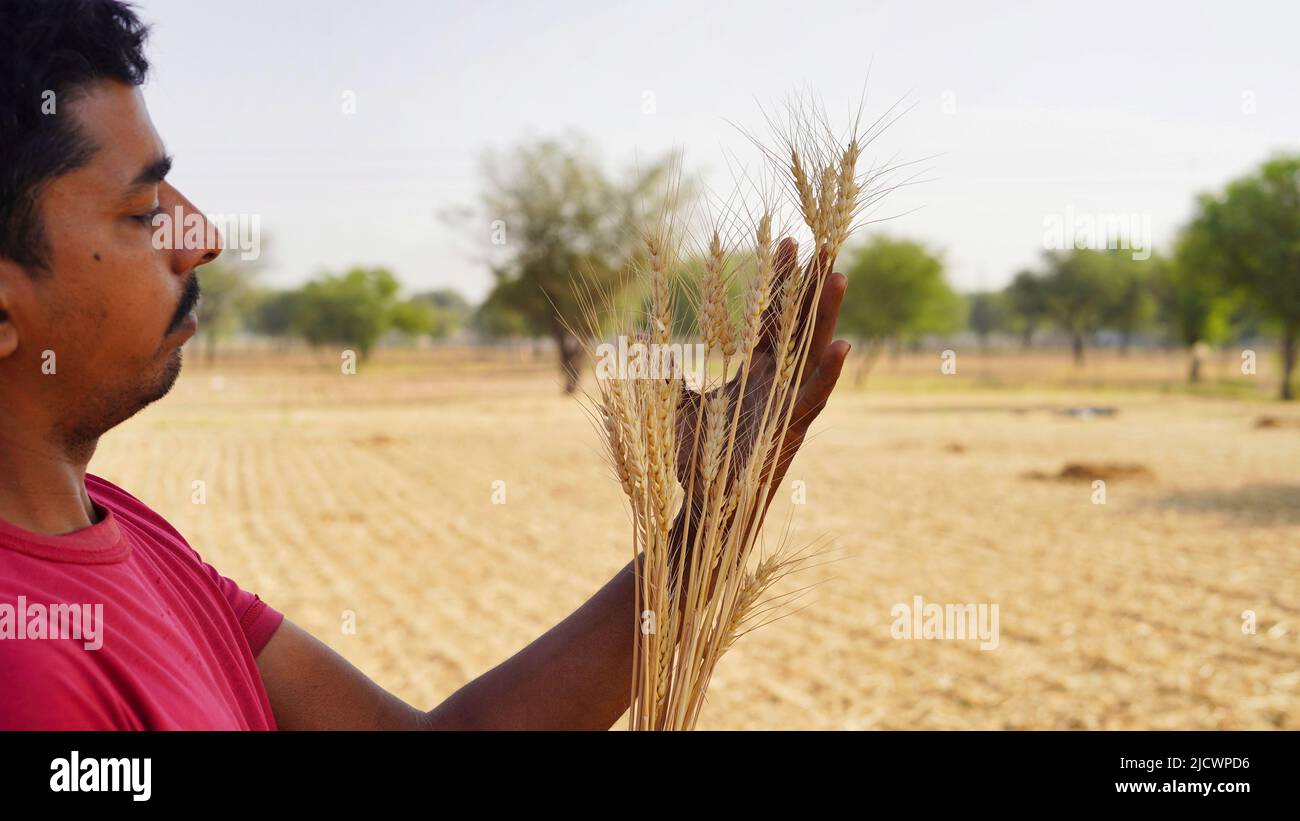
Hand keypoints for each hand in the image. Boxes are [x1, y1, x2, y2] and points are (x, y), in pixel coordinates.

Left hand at [671, 237, 850, 560]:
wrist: (701, 509)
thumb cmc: (690, 461)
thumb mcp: (673, 405)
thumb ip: (664, 371)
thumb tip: (638, 336)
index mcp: (755, 374)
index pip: (772, 317)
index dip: (780, 281)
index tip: (787, 240)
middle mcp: (776, 384)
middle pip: (799, 323)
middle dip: (811, 283)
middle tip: (827, 239)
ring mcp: (787, 405)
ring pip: (812, 351)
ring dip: (826, 314)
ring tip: (839, 274)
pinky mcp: (790, 431)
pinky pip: (814, 397)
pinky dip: (828, 373)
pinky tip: (842, 344)